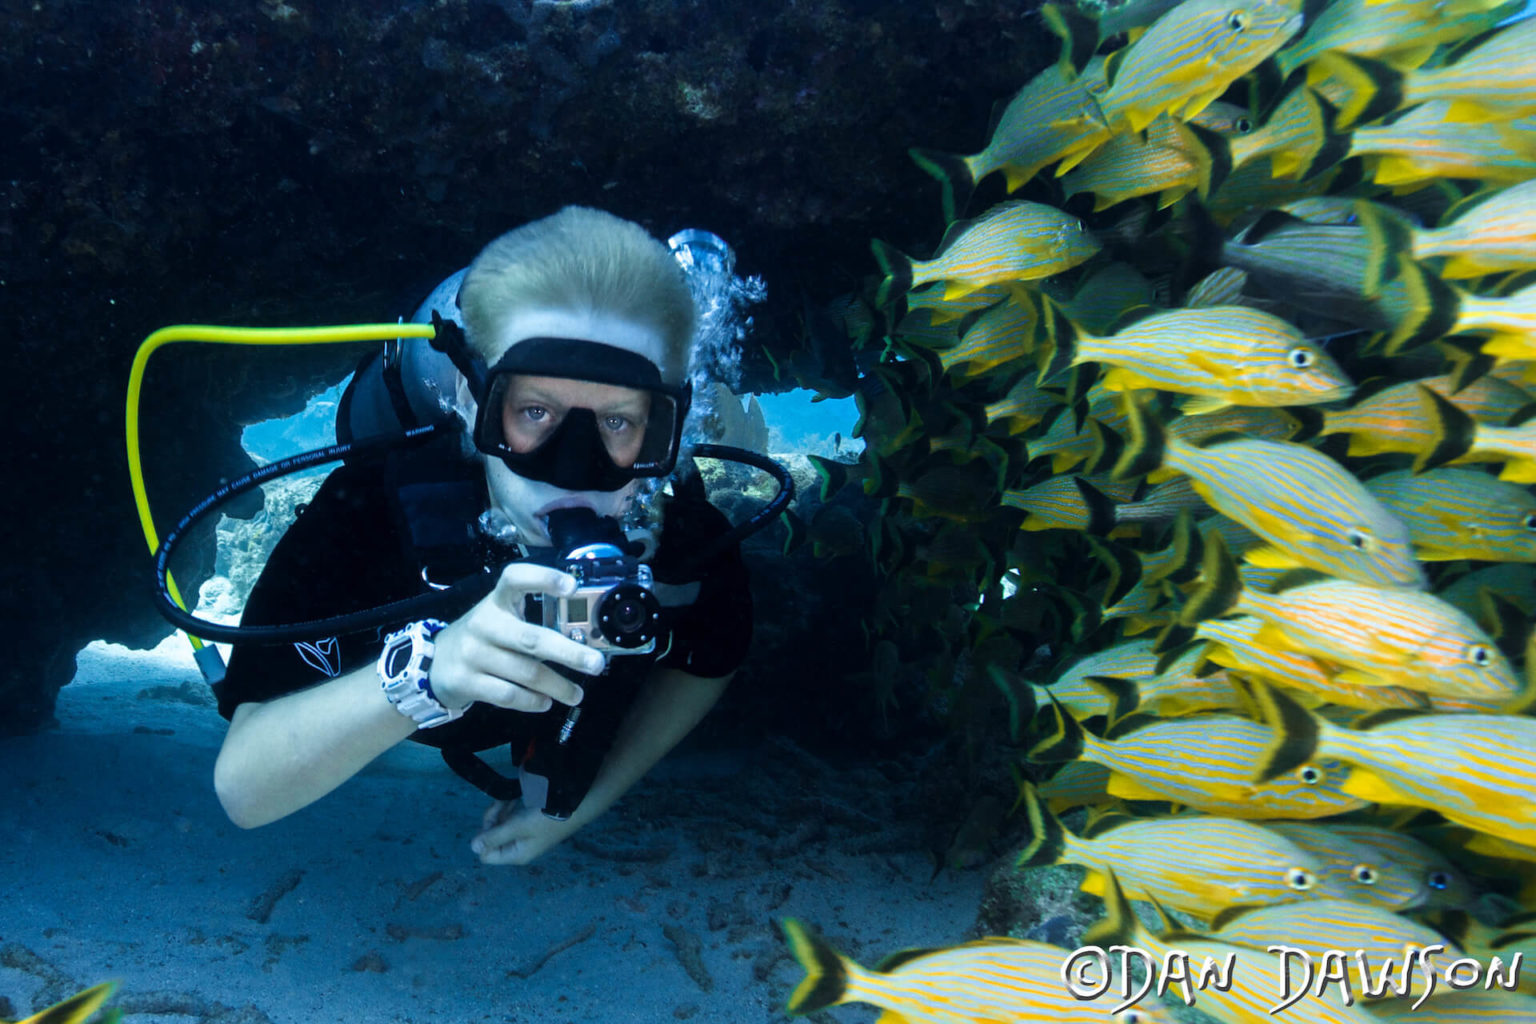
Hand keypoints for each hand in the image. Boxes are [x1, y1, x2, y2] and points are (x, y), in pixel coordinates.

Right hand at [427, 563, 600, 712]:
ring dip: (557, 686)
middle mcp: (484, 624)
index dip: (544, 579)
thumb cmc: (484, 637)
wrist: (435, 663)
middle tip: (597, 664)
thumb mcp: (502, 619)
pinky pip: (509, 695)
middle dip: (569, 653)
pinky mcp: (467, 682)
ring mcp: (473, 654)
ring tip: (577, 694)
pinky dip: (532, 701)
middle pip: (532, 639)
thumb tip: (585, 640)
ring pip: (525, 673)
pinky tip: (546, 703)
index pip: (516, 579)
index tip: (573, 586)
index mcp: (497, 601)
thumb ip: (535, 623)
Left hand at [471, 799, 578, 864]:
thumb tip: (473, 848)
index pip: (486, 855)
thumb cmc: (547, 819)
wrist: (575, 806)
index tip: (494, 820)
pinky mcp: (527, 824)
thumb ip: (495, 836)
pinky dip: (509, 808)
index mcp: (514, 854)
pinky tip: (514, 798)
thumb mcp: (519, 826)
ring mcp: (522, 836)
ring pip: (499, 826)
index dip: (484, 837)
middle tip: (502, 803)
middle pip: (491, 837)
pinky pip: (509, 819)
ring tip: (509, 798)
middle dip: (493, 819)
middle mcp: (516, 848)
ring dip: (500, 810)